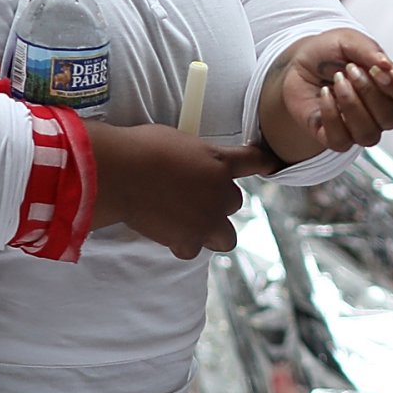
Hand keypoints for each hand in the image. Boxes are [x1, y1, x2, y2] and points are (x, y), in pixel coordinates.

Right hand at [87, 124, 277, 257]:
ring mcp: (206, 219)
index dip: (264, 163)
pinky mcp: (187, 240)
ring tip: (191, 225)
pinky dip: (182, 244)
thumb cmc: (141, 148)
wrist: (121, 173)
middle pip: (234, 202)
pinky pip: (192, 250)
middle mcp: (220, 192)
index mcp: (219, 161)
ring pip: (226, 237)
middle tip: (193, 197)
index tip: (270, 165)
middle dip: (218, 201)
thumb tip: (188, 164)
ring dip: (212, 231)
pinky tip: (168, 235)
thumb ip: (193, 156)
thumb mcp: (176, 142)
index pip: (253, 161)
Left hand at [268, 29, 392, 156]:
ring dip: (351, 105)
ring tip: (336, 81)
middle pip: (392, 118)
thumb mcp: (348, 40)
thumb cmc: (329, 52)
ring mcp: (357, 128)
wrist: (297, 63)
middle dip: (369, 92)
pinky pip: (341, 141)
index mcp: (391, 88)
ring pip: (369, 134)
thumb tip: (385, 66)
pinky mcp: (333, 138)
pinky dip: (331, 116)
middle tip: (350, 70)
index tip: (377, 69)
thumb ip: (369, 51)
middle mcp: (379, 113)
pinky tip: (324, 94)